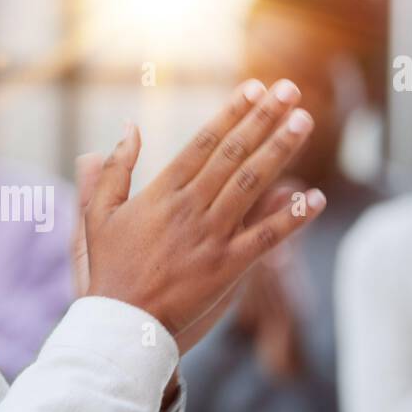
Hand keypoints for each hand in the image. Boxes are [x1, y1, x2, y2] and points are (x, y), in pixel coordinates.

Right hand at [76, 79, 325, 354]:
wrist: (121, 323)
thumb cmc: (109, 268)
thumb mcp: (98, 213)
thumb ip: (113, 169)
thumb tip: (129, 127)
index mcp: (161, 193)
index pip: (203, 143)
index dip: (231, 113)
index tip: (254, 88)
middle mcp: (190, 208)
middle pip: (233, 154)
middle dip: (264, 119)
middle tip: (290, 90)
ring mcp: (211, 237)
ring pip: (252, 185)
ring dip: (280, 151)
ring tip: (304, 122)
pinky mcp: (227, 268)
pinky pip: (266, 238)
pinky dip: (291, 218)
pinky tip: (314, 197)